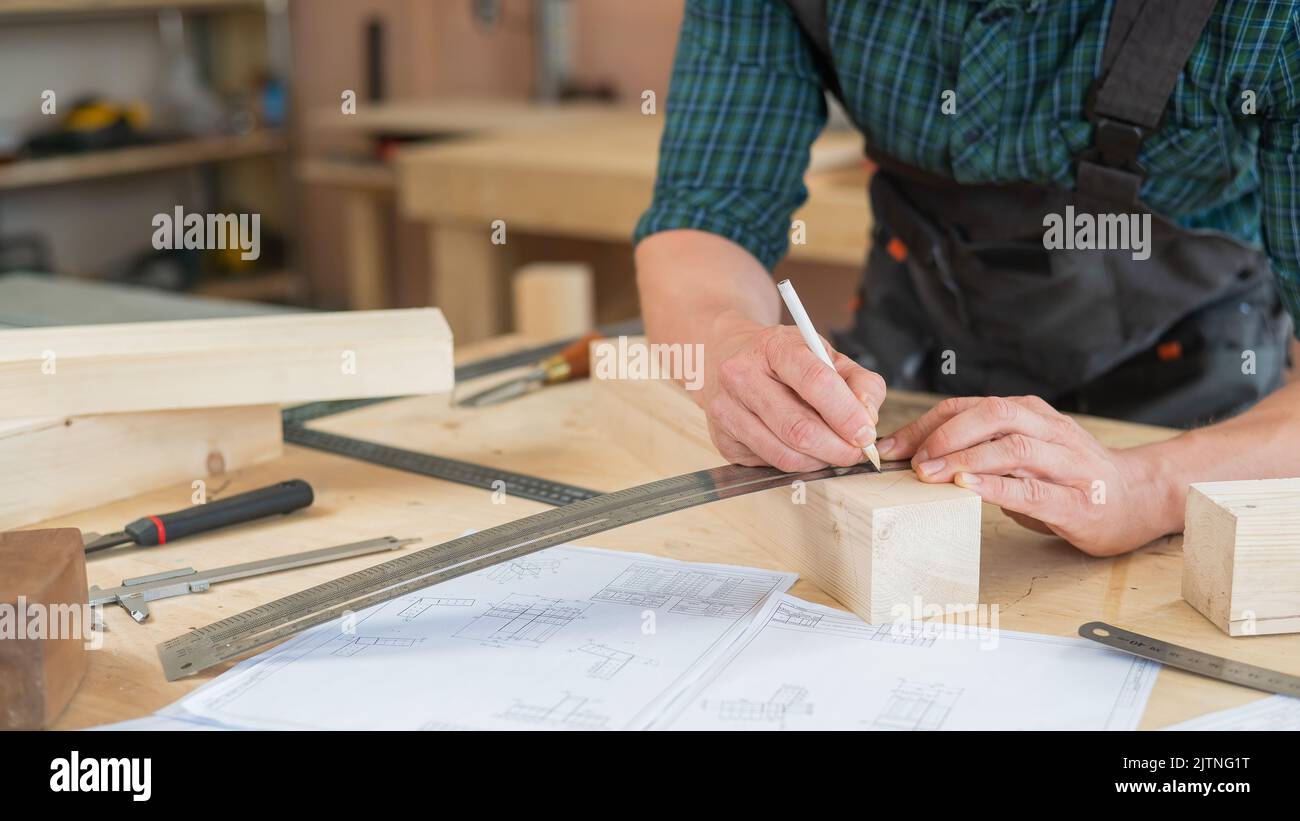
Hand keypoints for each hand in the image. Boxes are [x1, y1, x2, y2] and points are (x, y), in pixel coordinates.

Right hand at [700, 323, 885, 472]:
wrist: (728, 357)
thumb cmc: (784, 359)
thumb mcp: (826, 356)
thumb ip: (860, 382)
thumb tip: (868, 419)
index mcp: (774, 346)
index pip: (816, 381)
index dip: (847, 414)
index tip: (866, 434)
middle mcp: (742, 375)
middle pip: (799, 428)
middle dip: (838, 448)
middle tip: (856, 452)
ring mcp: (726, 409)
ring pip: (785, 454)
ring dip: (819, 461)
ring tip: (833, 451)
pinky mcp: (722, 439)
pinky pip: (770, 464)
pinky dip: (797, 464)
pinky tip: (803, 449)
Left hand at [877, 396, 1177, 555]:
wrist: (1140, 498)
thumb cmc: (1069, 477)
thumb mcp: (1024, 454)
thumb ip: (983, 450)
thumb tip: (918, 458)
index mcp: (1029, 415)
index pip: (969, 407)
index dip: (925, 424)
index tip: (890, 447)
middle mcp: (1048, 430)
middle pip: (992, 414)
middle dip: (944, 434)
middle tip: (910, 460)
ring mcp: (1066, 463)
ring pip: (1012, 446)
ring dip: (964, 459)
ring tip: (929, 474)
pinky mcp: (1077, 500)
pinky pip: (1033, 488)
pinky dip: (996, 486)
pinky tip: (968, 488)